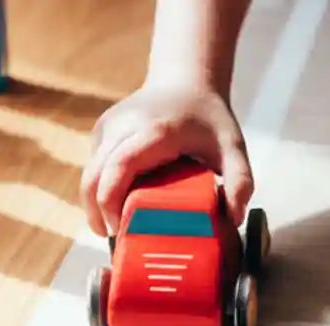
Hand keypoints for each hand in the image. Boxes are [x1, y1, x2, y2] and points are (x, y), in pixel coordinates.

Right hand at [81, 82, 252, 236]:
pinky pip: (93, 168)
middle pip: (94, 175)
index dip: (111, 202)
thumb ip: (240, 182)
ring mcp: (108, 127)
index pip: (119, 167)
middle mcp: (124, 125)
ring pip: (88, 174)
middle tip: (116, 241)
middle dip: (97, 213)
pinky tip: (117, 206)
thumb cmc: (209, 118)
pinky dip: (100, 191)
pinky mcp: (102, 132)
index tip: (118, 231)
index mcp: (155, 130)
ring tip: (116, 229)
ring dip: (95, 205)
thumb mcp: (233, 147)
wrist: (186, 79)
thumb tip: (233, 218)